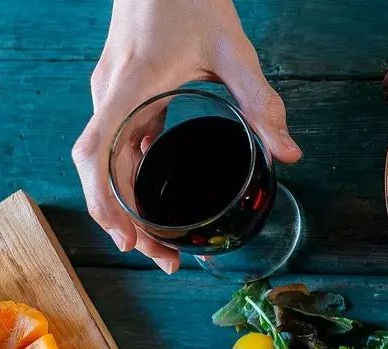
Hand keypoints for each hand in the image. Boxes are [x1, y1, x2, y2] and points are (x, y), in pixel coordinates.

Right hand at [72, 0, 301, 272]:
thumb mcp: (233, 50)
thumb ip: (261, 102)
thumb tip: (290, 154)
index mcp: (130, 86)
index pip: (97, 152)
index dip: (105, 201)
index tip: (126, 237)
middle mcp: (111, 94)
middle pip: (101, 171)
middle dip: (124, 221)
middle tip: (163, 259)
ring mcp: (112, 94)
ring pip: (107, 162)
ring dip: (127, 206)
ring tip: (160, 243)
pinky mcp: (123, 93)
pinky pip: (118, 145)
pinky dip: (131, 180)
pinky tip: (156, 204)